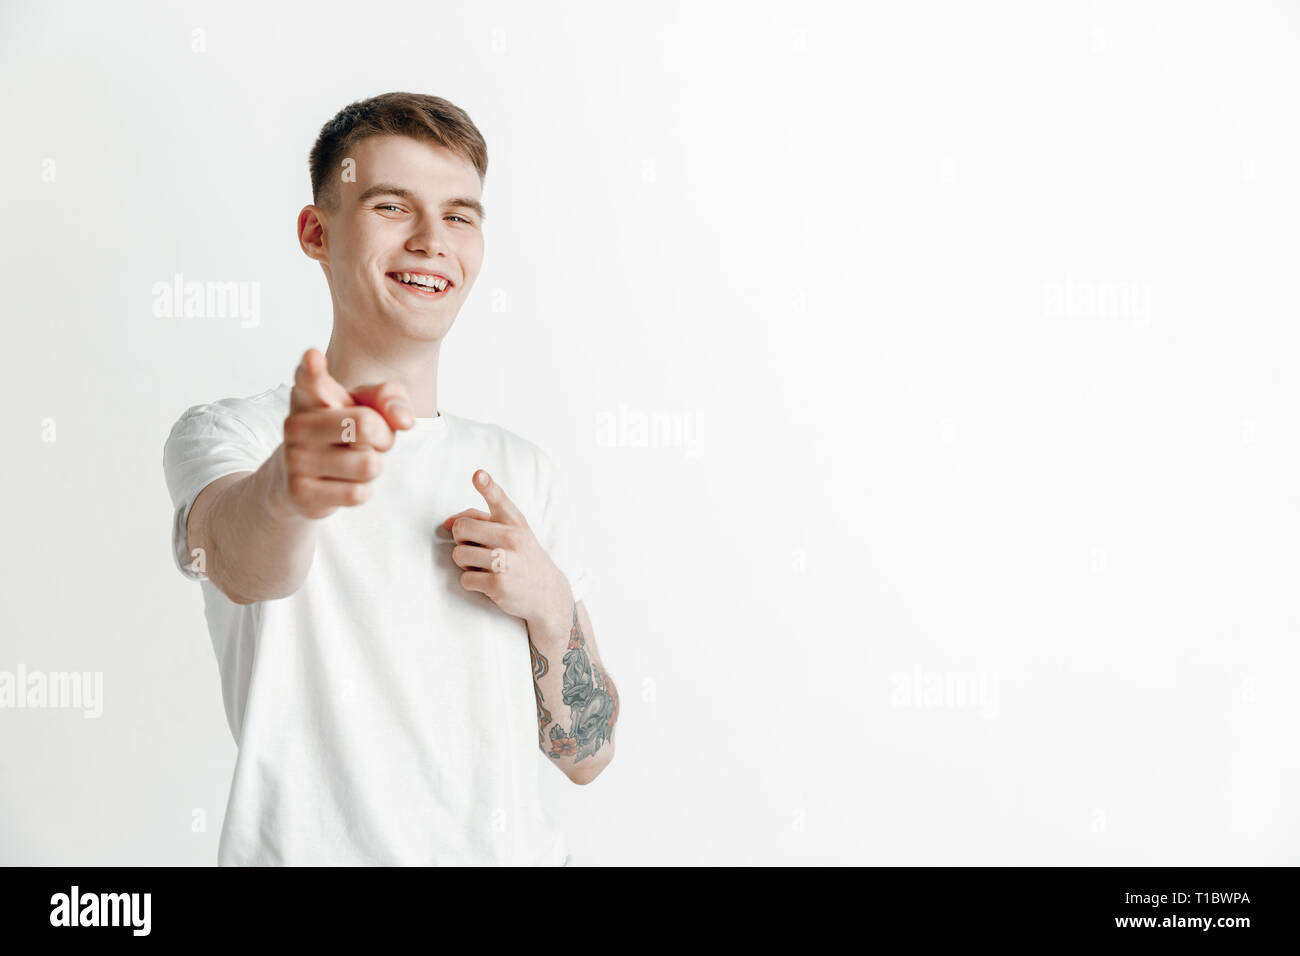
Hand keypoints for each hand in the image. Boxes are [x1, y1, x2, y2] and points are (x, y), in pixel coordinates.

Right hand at [276, 347, 413, 519]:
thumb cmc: (343, 433)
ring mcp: (295, 458)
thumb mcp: (367, 406)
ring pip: (368, 464)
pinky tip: (341, 483)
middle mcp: (295, 423)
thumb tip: (405, 420)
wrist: (301, 480)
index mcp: (310, 393)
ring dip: (373, 465)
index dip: (313, 369)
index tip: (313, 358)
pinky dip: (362, 490)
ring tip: (353, 460)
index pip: (310, 377)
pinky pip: (358, 493)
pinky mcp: (300, 492)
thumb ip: (389, 398)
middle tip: (371, 440)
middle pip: (367, 425)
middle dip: (384, 437)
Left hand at [443, 469, 570, 621]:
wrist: (547, 592)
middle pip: (461, 528)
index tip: (478, 475)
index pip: (499, 499)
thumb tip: (447, 523)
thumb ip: (480, 520)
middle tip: (476, 548)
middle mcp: (512, 537)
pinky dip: (472, 582)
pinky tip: (489, 582)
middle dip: (461, 540)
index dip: (487, 486)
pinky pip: (465, 578)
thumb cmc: (522, 557)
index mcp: (515, 520)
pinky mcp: (499, 584)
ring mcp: (506, 561)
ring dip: (465, 563)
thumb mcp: (512, 532)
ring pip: (459, 554)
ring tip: (484, 566)